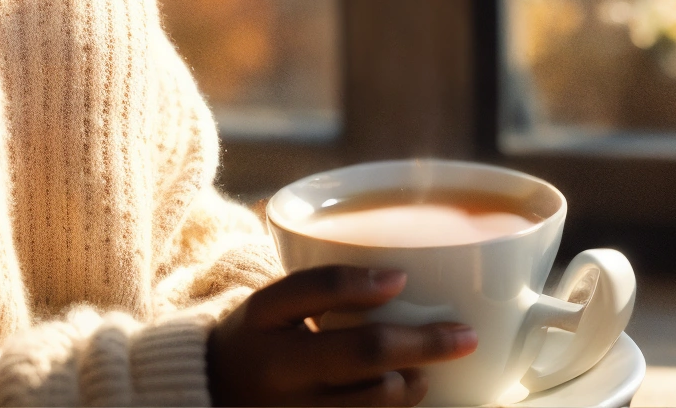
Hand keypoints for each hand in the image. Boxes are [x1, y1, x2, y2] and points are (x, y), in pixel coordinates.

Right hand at [205, 265, 476, 406]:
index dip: (360, 283)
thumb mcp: (271, 307)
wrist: (211, 397)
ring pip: (377, 398)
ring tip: (421, 374)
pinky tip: (399, 398)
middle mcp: (276, 368)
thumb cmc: (257, 343)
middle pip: (363, 351)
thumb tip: (400, 281)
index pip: (312, 288)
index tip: (401, 279)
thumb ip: (321, 287)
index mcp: (262, 318)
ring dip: (412, 384)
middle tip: (464, 336)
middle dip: (424, 343)